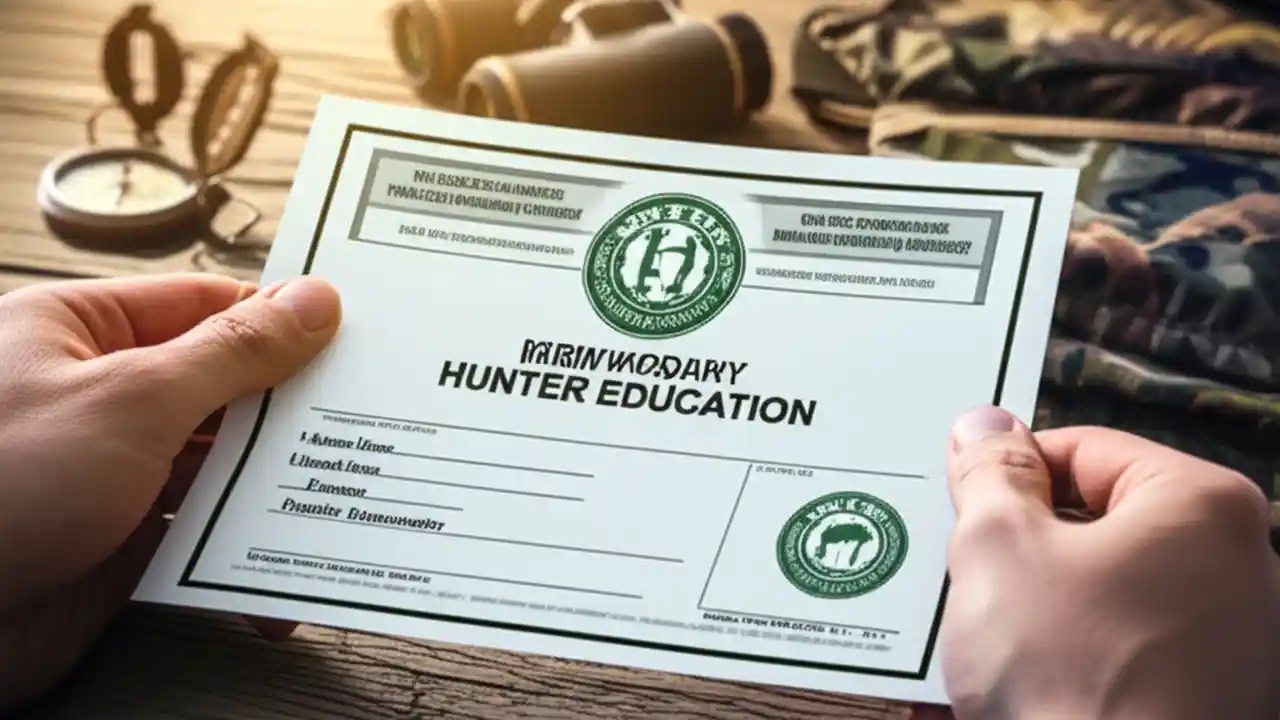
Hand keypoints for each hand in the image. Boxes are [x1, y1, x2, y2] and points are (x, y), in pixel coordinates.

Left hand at [0, 273, 340, 711]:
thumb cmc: (0, 485)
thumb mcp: (132, 399)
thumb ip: (232, 352)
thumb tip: (313, 301)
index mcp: (79, 332)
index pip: (203, 306)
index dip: (279, 321)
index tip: (353, 339)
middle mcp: (96, 396)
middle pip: (220, 388)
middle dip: (286, 414)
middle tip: (362, 422)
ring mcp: (108, 471)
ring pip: (216, 466)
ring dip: (270, 490)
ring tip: (336, 500)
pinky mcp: (117, 541)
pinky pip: (199, 533)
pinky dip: (241, 551)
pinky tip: (278, 566)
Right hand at [917, 406, 1279, 719]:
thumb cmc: (1069, 676)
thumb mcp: (998, 549)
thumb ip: (989, 474)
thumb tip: (986, 425)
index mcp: (1198, 506)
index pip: (1080, 449)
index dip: (1004, 475)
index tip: (956, 510)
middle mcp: (1231, 568)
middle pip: (1088, 527)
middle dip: (1008, 556)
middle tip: (953, 581)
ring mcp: (1222, 644)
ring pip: (1091, 600)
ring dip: (1019, 618)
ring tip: (964, 647)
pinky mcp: (1197, 701)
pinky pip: (1107, 660)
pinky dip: (1051, 669)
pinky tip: (991, 698)